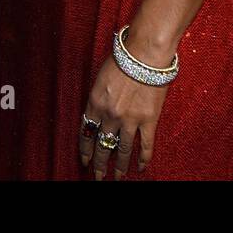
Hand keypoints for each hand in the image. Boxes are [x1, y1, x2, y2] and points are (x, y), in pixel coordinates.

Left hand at [79, 48, 167, 179]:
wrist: (144, 54)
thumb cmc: (122, 58)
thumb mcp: (100, 77)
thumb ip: (98, 97)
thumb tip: (98, 113)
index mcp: (94, 102)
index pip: (85, 132)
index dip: (84, 149)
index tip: (84, 160)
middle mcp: (109, 115)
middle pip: (101, 145)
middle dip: (99, 163)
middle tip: (97, 176)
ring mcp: (129, 120)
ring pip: (122, 150)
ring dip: (119, 167)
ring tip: (117, 178)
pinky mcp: (148, 120)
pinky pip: (145, 145)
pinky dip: (144, 159)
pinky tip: (141, 168)